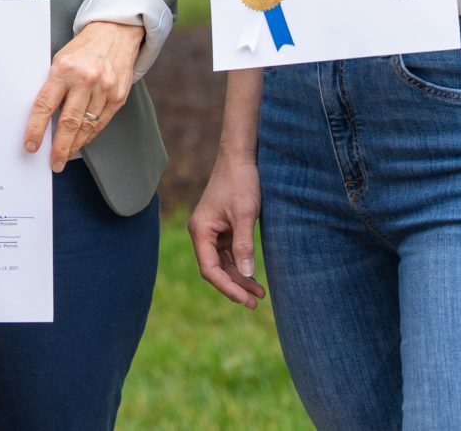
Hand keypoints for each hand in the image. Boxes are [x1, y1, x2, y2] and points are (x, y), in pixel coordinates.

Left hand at [24, 20, 143, 171]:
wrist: (115, 32)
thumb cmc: (82, 48)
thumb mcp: (60, 60)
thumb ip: (52, 85)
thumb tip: (40, 117)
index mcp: (64, 68)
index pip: (45, 105)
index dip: (36, 129)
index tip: (30, 145)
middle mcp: (86, 79)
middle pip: (69, 122)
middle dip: (59, 147)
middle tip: (53, 163)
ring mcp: (104, 89)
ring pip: (87, 126)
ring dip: (74, 145)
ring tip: (65, 156)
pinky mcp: (118, 96)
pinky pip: (101, 123)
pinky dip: (90, 135)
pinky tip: (81, 142)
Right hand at [189, 152, 265, 306]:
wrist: (241, 157)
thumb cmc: (241, 182)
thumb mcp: (245, 214)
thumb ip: (244, 245)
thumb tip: (247, 275)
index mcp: (201, 230)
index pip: (210, 269)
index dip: (228, 288)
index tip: (246, 300)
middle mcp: (202, 232)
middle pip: (214, 269)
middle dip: (234, 287)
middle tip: (255, 303)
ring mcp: (211, 231)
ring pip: (222, 263)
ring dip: (239, 278)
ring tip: (259, 293)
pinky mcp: (222, 227)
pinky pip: (227, 253)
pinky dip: (239, 265)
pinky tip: (253, 275)